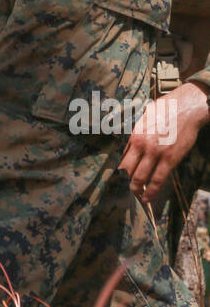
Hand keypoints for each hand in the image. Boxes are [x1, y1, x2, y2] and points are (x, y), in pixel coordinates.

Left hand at [119, 81, 208, 202]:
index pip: (122, 157)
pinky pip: (158, 180)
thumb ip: (138, 133)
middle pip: (127, 170)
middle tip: (125, 190)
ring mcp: (155, 153)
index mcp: (135, 135)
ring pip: (140, 178)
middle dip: (124, 182)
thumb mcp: (145, 118)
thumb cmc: (166, 109)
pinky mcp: (170, 159)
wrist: (186, 107)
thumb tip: (131, 145)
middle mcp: (142, 145)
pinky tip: (148, 199)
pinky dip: (152, 192)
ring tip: (136, 197)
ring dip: (136, 190)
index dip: (120, 171)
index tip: (120, 178)